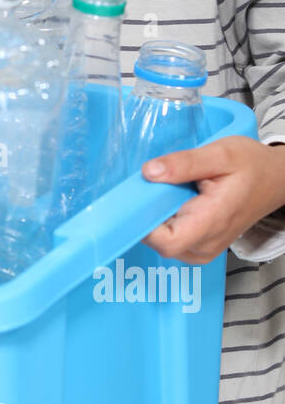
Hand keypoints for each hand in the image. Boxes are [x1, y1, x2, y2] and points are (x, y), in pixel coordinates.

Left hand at [141, 136, 284, 263]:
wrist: (275, 180)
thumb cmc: (251, 166)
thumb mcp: (221, 154)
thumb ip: (184, 163)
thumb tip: (149, 171)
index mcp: (212, 221)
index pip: (166, 242)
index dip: (143, 223)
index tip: (133, 199)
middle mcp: (206, 244)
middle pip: (159, 242)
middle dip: (147, 215)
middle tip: (150, 186)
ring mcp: (203, 249)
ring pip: (162, 242)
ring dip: (156, 217)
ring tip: (167, 191)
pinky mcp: (199, 246)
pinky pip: (171, 239)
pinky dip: (165, 221)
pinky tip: (173, 201)